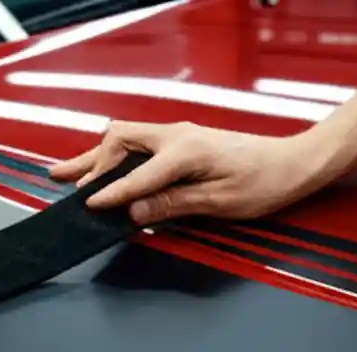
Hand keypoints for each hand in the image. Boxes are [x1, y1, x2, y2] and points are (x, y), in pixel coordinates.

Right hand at [49, 121, 326, 224]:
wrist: (293, 163)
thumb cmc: (265, 182)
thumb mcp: (220, 202)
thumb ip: (174, 203)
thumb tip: (136, 210)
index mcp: (185, 151)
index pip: (136, 175)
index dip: (109, 194)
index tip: (87, 207)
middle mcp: (177, 136)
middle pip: (119, 143)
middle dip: (89, 166)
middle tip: (62, 186)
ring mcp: (179, 136)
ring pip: (125, 140)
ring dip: (96, 158)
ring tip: (64, 173)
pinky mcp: (184, 142)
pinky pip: (140, 145)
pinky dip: (115, 157)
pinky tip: (103, 168)